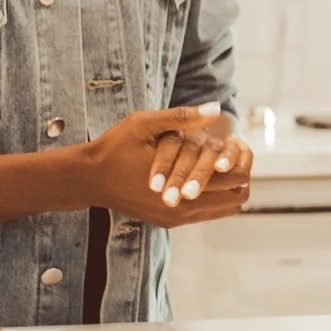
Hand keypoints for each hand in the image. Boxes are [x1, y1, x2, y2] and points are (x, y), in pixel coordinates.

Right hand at [85, 104, 252, 226]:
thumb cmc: (115, 148)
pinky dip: (212, 195)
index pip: (236, 179)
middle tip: (232, 150)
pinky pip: (205, 213)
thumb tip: (217, 109)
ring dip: (227, 186)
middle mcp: (183, 209)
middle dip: (240, 172)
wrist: (88, 179)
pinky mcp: (168, 221)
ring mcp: (177, 218)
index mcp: (182, 185)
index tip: (236, 140)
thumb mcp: (145, 124)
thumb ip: (183, 117)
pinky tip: (202, 172)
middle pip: (237, 197)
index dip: (242, 158)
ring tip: (219, 160)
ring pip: (224, 208)